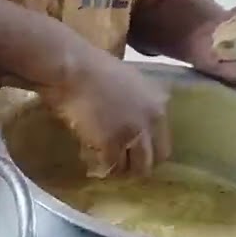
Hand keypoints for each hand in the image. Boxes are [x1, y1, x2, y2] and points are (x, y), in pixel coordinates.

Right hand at [41, 48, 171, 176]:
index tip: (132, 154)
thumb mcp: (129, 81)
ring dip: (116, 169)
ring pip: (131, 168)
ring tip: (101, 164)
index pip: (163, 144)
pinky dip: (98, 167)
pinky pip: (108, 166)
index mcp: (158, 105)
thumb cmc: (92, 67)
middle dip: (134, 166)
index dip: (146, 152)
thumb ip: (137, 102)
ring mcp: (132, 134)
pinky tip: (89, 161)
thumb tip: (131, 119)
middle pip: (150, 160)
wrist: (72, 69)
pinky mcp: (111, 144)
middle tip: (117, 165)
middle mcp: (150, 122)